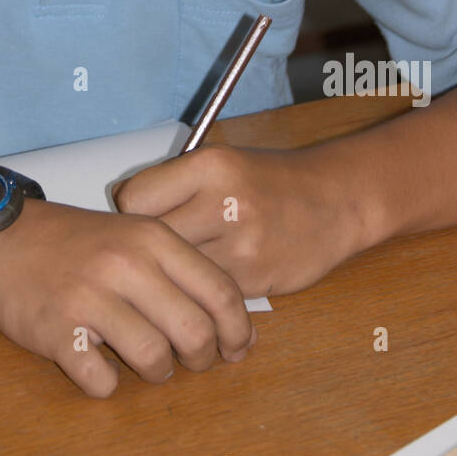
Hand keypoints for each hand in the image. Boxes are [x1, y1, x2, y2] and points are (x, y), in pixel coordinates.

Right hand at [0, 198, 256, 397]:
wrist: (4, 238)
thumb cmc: (78, 243)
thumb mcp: (136, 236)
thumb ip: (182, 272)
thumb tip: (232, 326)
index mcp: (152, 239)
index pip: (220, 291)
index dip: (237, 330)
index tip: (237, 348)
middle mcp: (126, 265)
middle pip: (194, 331)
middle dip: (202, 359)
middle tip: (192, 361)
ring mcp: (89, 297)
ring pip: (154, 359)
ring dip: (157, 373)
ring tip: (146, 362)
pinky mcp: (57, 330)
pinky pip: (101, 381)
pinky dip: (106, 383)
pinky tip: (101, 364)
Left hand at [112, 143, 365, 298]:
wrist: (335, 200)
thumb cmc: (269, 181)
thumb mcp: (222, 162)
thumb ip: (174, 184)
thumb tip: (121, 217)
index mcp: (209, 165)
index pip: (133, 197)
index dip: (132, 212)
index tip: (145, 216)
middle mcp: (224, 202)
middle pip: (151, 240)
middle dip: (150, 249)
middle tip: (161, 248)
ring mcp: (241, 244)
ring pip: (177, 273)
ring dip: (176, 274)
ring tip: (188, 263)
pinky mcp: (255, 279)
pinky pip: (206, 293)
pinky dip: (203, 290)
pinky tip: (215, 276)